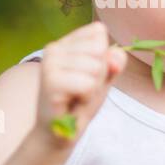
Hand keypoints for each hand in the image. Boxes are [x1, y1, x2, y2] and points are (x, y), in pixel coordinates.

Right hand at [35, 21, 126, 146]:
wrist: (59, 133)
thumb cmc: (80, 102)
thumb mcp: (104, 78)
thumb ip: (114, 62)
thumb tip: (113, 59)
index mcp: (65, 42)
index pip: (99, 31)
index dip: (103, 57)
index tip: (87, 75)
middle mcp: (54, 47)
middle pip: (100, 50)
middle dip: (99, 75)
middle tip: (80, 89)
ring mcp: (49, 63)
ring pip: (96, 67)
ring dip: (92, 89)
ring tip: (76, 96)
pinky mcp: (50, 81)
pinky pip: (88, 84)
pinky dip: (86, 98)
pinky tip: (71, 102)